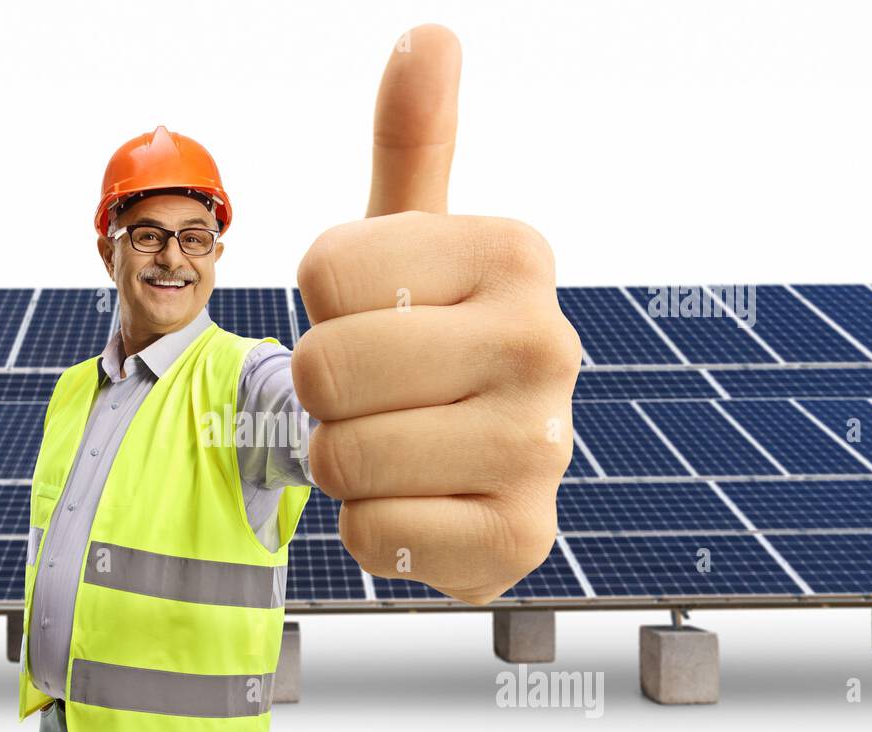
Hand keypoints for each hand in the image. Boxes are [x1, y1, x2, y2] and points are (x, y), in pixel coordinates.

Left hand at [291, 23, 581, 604]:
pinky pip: (370, 531)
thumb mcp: (412, 243)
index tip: (377, 319)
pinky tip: (425, 506)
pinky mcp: (523, 541)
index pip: (323, 272)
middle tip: (378, 397)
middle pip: (325, 366)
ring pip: (342, 455)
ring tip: (401, 449)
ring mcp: (545, 450)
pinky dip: (373, 528)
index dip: (321, 307)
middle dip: (323, 394)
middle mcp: (550, 344)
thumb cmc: (425, 341)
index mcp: (517, 253)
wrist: (475, 470)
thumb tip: (429, 35)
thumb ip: (412, 145)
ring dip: (344, 462)